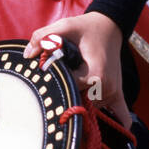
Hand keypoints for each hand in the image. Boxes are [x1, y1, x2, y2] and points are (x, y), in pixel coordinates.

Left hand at [25, 12, 131, 127]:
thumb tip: (27, 56)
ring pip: (91, 110)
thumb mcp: (63, 26)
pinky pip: (121, 118)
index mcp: (95, 75)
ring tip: (68, 87)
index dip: (54, 84)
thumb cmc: (85, 27)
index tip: (46, 77)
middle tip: (54, 85)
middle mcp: (107, 88)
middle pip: (79, 103)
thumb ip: (42, 37)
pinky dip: (111, 122)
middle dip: (65, 95)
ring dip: (80, 103)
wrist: (109, 27)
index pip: (68, 91)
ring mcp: (114, 94)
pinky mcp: (118, 95)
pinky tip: (93, 120)